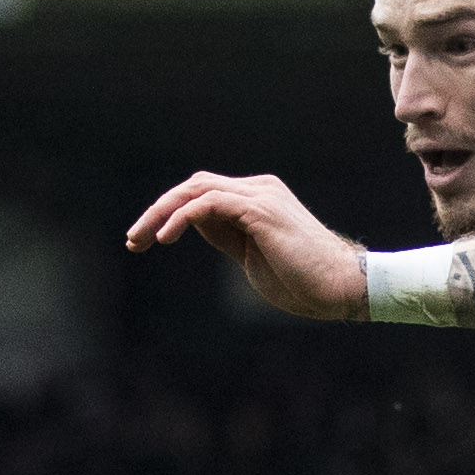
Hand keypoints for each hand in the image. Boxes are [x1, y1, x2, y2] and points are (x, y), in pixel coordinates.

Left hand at [124, 171, 369, 320]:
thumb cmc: (303, 281)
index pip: (201, 194)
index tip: (143, 240)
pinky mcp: (260, 209)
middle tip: (134, 240)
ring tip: (141, 239)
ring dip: (161, 214)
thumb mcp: (250, 255)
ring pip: (195, 190)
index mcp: (257, 198)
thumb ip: (224, 234)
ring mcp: (260, 196)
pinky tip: (166, 237)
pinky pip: (208, 203)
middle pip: (193, 186)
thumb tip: (192, 223)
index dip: (168, 214)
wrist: (341, 288)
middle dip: (157, 211)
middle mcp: (258, 189)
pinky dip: (182, 217)